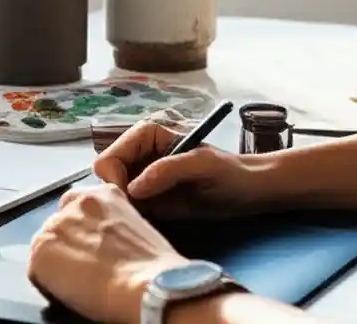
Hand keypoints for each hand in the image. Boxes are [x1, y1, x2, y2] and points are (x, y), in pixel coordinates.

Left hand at [28, 183, 188, 323]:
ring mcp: (56, 225)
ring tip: (80, 283)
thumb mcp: (138, 229)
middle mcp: (76, 202)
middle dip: (67, 244)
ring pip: (46, 246)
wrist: (147, 286)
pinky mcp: (42, 251)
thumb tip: (103, 241)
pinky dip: (47, 284)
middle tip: (86, 268)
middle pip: (58, 224)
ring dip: (57, 262)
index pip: (79, 209)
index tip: (92, 249)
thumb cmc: (154, 269)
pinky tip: (71, 292)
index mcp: (104, 194)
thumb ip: (114, 223)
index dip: (84, 233)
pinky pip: (36, 271)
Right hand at [94, 120, 273, 219]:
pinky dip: (132, 217)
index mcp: (147, 133)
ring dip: (123, 208)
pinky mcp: (149, 198)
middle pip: (105, 176)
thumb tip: (133, 188)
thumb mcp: (202, 165)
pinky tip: (150, 222)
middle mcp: (140, 152)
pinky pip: (127, 209)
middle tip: (138, 212)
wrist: (251, 192)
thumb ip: (167, 170)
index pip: (109, 157)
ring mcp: (142, 176)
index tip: (129, 201)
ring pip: (112, 195)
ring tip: (146, 217)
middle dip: (115, 195)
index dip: (113, 180)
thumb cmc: (232, 172)